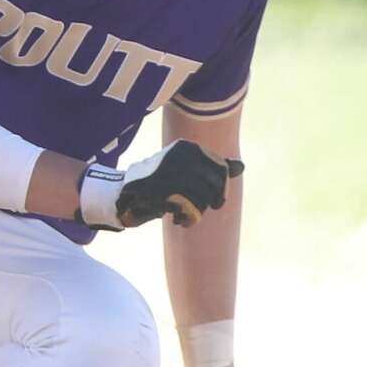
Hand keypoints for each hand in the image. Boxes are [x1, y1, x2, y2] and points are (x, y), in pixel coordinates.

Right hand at [78, 140, 241, 230]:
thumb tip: (242, 166)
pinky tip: (176, 219)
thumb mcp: (187, 171)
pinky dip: (186, 218)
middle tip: (196, 210)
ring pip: (202, 198)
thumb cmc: (160, 182)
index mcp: (188, 147)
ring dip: (196, 213)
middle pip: (214, 185)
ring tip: (184, 216)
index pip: (221, 169)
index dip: (220, 189)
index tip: (213, 201)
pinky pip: (189, 208)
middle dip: (208, 203)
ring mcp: (170, 170)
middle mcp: (180, 154)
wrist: (125, 193)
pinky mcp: (162, 188)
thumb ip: (213, 168)